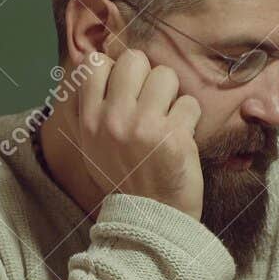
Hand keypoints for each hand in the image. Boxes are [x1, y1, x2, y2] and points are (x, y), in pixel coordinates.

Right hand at [74, 49, 203, 217]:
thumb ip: (93, 106)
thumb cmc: (124, 177)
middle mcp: (113, 119)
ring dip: (172, 96)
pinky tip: (180, 138)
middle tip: (152, 104)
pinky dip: (190, 119)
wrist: (149, 220)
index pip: (96, 62)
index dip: (116, 71)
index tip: (126, 92)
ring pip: (166, 75)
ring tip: (167, 121)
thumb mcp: (93, 145)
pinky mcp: (174, 137)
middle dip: (148, 77)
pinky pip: (190, 103)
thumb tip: (102, 62)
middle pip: (134, 59)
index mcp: (89, 119)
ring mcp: (144, 127)